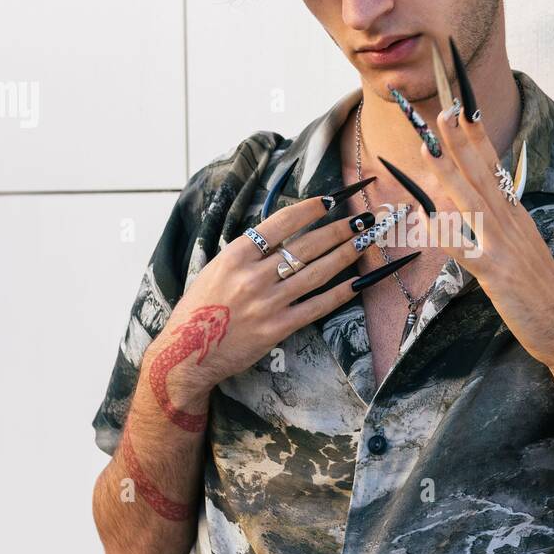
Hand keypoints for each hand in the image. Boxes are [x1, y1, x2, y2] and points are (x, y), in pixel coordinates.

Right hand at [144, 194, 398, 420]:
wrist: (188, 353)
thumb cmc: (201, 307)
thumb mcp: (217, 268)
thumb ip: (248, 252)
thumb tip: (285, 232)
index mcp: (235, 255)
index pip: (280, 223)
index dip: (309, 210)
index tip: (330, 201)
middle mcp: (253, 276)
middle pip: (306, 246)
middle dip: (339, 229)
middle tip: (362, 217)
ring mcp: (267, 303)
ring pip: (317, 273)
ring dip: (346, 254)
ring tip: (366, 240)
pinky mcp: (278, 328)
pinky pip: (316, 306)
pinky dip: (340, 293)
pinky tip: (358, 281)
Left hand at [381, 53, 553, 370]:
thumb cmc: (540, 288)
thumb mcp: (523, 245)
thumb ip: (502, 222)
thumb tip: (480, 202)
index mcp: (516, 215)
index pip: (494, 167)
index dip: (478, 138)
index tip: (463, 109)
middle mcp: (510, 222)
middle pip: (482, 174)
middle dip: (461, 142)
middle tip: (443, 110)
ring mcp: (503, 245)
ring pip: (471, 201)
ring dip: (448, 173)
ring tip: (427, 149)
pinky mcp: (494, 272)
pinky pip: (462, 247)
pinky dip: (443, 231)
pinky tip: (423, 217)